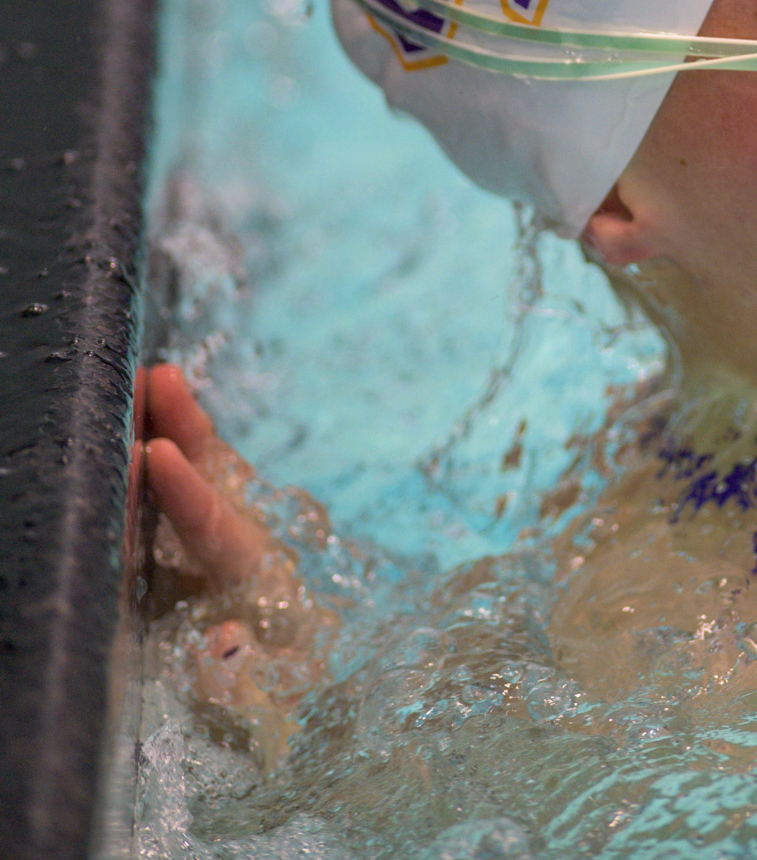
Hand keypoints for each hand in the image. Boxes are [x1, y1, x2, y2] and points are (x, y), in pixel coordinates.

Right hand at [137, 364, 326, 766]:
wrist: (290, 713)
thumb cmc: (273, 714)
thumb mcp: (263, 714)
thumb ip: (239, 684)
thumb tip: (218, 640)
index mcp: (255, 585)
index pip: (219, 531)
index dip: (187, 494)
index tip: (153, 453)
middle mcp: (242, 552)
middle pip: (217, 482)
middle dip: (187, 431)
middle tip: (157, 377)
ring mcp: (220, 547)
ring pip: (200, 477)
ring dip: (174, 430)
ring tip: (145, 378)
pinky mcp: (197, 554)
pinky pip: (177, 497)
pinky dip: (162, 458)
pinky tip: (131, 423)